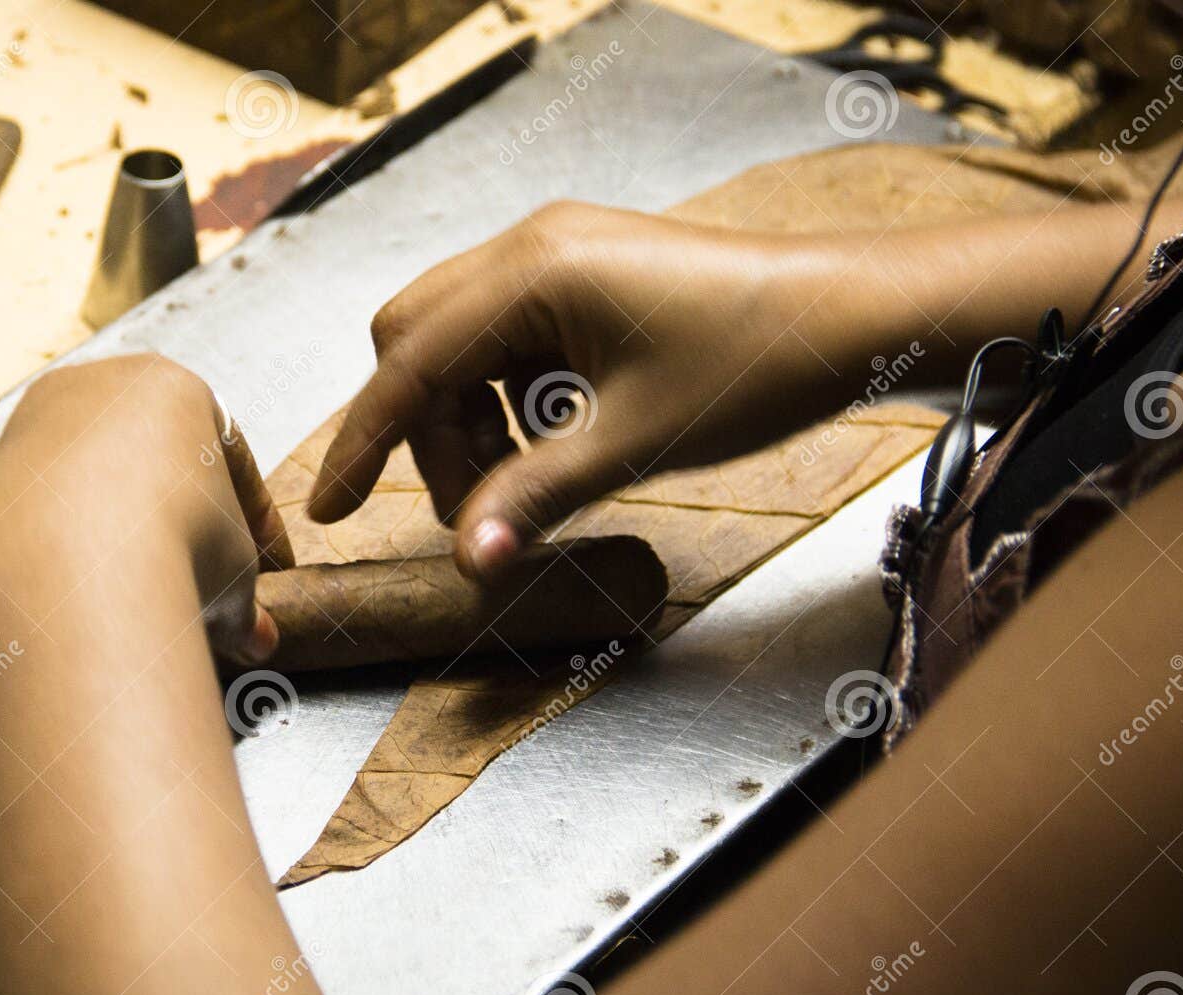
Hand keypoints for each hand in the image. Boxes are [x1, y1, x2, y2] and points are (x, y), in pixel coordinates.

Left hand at [0, 353, 292, 666]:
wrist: (75, 564)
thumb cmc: (176, 543)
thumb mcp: (239, 571)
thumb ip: (245, 597)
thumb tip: (254, 638)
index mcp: (171, 386)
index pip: (228, 457)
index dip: (256, 522)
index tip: (267, 567)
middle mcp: (92, 390)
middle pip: (151, 461)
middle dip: (180, 525)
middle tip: (201, 580)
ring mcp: (30, 432)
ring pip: (90, 489)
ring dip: (121, 541)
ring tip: (144, 599)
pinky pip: (42, 524)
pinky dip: (68, 560)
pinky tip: (89, 602)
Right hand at [307, 201, 864, 580]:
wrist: (852, 317)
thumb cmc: (757, 362)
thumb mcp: (633, 443)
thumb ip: (534, 497)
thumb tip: (466, 561)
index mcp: (534, 270)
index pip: (409, 363)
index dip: (363, 444)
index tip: (329, 511)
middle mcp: (534, 244)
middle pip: (419, 341)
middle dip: (425, 431)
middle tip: (471, 506)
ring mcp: (561, 253)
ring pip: (462, 342)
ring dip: (469, 420)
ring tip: (521, 484)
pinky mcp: (586, 274)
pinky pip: (510, 338)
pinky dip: (509, 398)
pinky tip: (554, 441)